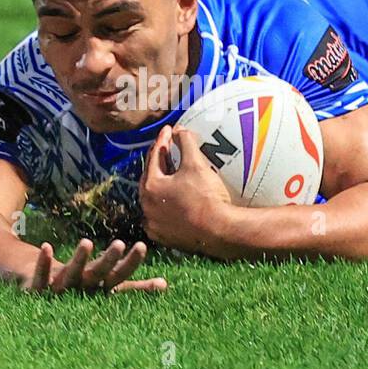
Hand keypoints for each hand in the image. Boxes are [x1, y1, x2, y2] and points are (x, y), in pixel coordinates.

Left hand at [23, 238, 167, 293]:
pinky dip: (44, 263)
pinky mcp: (37, 289)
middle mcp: (81, 292)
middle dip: (108, 261)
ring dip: (79, 259)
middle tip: (121, 243)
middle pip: (97, 275)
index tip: (142, 245)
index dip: (130, 263)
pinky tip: (47, 246)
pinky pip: (40, 275)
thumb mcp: (106, 284)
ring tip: (87, 241)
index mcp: (98, 290)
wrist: (37, 295)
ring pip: (71, 274)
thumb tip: (165, 285)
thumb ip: (133, 286)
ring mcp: (59, 291)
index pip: (117, 276)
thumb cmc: (78, 288)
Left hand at [139, 125, 233, 253]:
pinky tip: (175, 202)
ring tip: (172, 176)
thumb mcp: (196, 164)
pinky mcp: (165, 238)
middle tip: (167, 151)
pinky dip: (166, 207)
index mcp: (151, 187)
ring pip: (154, 199)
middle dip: (158, 163)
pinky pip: (161, 217)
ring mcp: (155, 225)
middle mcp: (147, 207)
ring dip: (161, 186)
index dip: (162, 141)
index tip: (169, 131)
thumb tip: (180, 131)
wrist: (220, 231)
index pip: (154, 157)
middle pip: (150, 178)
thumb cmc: (207, 198)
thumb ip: (185, 143)